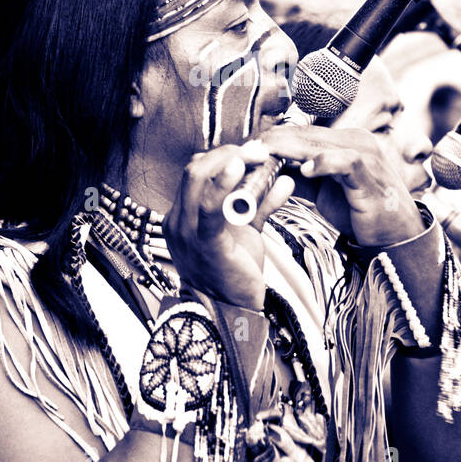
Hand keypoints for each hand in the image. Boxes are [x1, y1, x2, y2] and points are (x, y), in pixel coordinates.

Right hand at [163, 145, 295, 310]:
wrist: (233, 312)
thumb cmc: (235, 272)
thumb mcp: (245, 230)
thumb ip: (259, 204)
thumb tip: (279, 180)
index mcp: (184, 216)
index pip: (196, 172)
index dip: (223, 155)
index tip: (250, 151)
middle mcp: (180, 221)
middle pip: (195, 168)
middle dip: (228, 152)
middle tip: (257, 149)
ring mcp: (188, 232)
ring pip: (197, 178)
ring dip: (230, 160)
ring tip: (256, 155)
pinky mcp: (205, 244)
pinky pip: (209, 208)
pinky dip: (224, 185)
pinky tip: (240, 169)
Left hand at [260, 124, 423, 247]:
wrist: (395, 235)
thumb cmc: (361, 211)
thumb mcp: (323, 192)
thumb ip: (300, 178)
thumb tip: (270, 170)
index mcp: (344, 141)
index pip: (301, 133)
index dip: (273, 139)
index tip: (248, 149)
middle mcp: (354, 140)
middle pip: (305, 135)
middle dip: (273, 142)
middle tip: (246, 151)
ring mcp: (364, 153)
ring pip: (318, 144)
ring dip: (287, 150)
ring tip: (263, 155)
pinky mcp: (369, 172)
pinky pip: (343, 161)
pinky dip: (323, 163)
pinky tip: (304, 169)